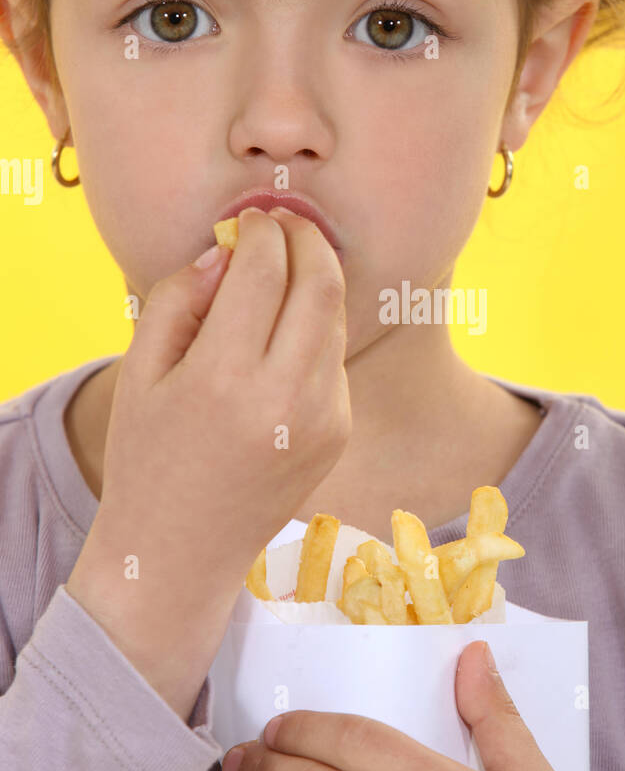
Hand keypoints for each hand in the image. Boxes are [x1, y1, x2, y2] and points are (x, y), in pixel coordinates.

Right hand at [92, 205, 349, 590]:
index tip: (247, 220)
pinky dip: (316, 328)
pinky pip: (336, 357)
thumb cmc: (148, 455)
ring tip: (282, 268)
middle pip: (323, 284)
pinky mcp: (339, 434)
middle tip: (282, 224)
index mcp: (224, 379)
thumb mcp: (139, 372)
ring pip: (337, 317)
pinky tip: (284, 331)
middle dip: (306, 239)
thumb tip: (225, 251)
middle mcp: (285, 398)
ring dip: (316, 279)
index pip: (265, 270)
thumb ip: (177, 298)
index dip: (260, 230)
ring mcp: (322, 419)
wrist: (181, 550)